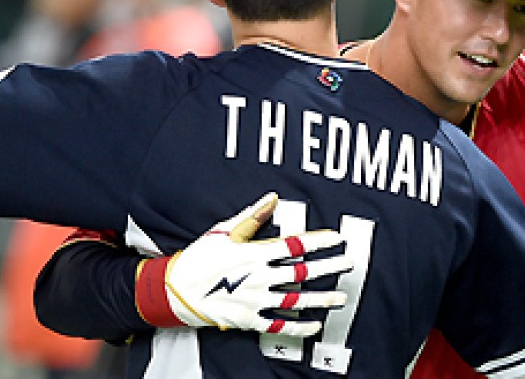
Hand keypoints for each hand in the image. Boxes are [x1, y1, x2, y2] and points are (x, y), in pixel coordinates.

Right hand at [136, 192, 351, 336]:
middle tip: (349, 263)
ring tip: (341, 297)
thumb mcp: (223, 231)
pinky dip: (298, 327)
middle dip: (329, 267)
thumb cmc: (199, 258)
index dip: (318, 241)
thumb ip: (252, 216)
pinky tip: (314, 325)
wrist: (175, 290)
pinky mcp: (249, 319)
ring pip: (296, 300)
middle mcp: (259, 278)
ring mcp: (255, 300)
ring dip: (321, 299)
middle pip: (302, 272)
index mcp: (254, 254)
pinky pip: (278, 325)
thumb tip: (272, 197)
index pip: (294, 245)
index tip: (337, 239)